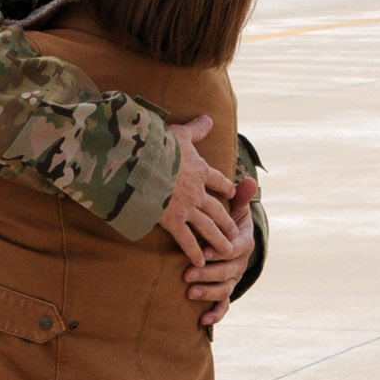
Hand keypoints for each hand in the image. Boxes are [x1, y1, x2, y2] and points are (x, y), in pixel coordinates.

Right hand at [156, 116, 238, 266]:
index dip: (226, 186)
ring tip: (228, 250)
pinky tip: (201, 262)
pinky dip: (194, 252)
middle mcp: (197, 192)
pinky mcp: (173, 221)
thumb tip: (210, 117)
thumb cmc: (159, 146)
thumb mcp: (180, 132)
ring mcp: (186, 208)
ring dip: (219, 239)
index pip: (218, 180)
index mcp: (199, 170)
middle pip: (217, 209)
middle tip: (237, 232)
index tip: (233, 191)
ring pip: (208, 227)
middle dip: (227, 221)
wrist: (143, 164)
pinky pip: (186, 240)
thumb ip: (196, 129)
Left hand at [184, 176, 257, 325]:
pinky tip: (203, 320)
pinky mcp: (226, 290)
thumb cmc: (229, 219)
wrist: (232, 237)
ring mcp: (233, 278)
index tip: (204, 252)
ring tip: (189, 294)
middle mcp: (240, 263)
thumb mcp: (235, 207)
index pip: (236, 248)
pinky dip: (216, 314)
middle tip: (186, 273)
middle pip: (228, 271)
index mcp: (244, 242)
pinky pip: (224, 305)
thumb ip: (241, 196)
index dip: (221, 251)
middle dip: (208, 273)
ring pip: (225, 289)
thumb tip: (250, 180)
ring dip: (208, 292)